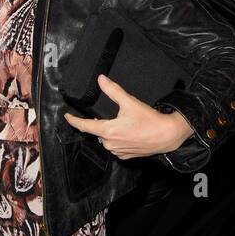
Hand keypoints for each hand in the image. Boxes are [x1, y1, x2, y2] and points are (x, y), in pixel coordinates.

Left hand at [62, 74, 192, 158]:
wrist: (167, 135)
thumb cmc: (149, 120)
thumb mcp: (129, 102)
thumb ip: (113, 91)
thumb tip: (101, 79)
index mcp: (108, 131)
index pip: (84, 126)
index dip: (74, 120)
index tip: (67, 116)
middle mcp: (110, 144)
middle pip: (98, 131)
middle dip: (101, 124)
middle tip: (113, 115)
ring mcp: (118, 152)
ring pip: (107, 139)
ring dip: (110, 132)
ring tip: (125, 124)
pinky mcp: (126, 156)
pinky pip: (116, 146)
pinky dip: (119, 139)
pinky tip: (129, 133)